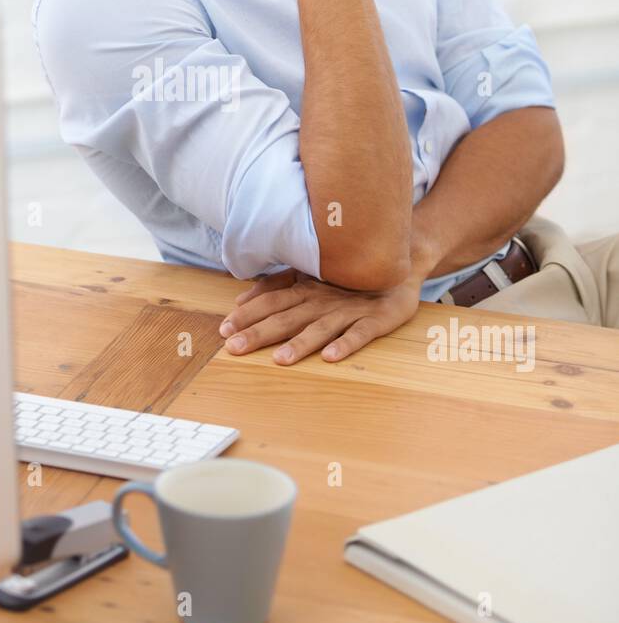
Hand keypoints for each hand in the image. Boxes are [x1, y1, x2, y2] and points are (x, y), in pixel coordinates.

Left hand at [218, 266, 423, 364]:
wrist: (398, 263)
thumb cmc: (347, 276)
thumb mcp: (309, 276)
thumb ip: (275, 285)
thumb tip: (240, 299)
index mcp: (305, 290)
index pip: (270, 303)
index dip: (247, 316)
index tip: (223, 331)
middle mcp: (322, 300)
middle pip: (287, 317)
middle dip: (260, 333)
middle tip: (235, 348)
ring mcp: (349, 310)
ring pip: (321, 328)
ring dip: (300, 343)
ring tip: (280, 359)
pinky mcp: (376, 319)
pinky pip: (360, 333)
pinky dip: (346, 344)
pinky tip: (331, 358)